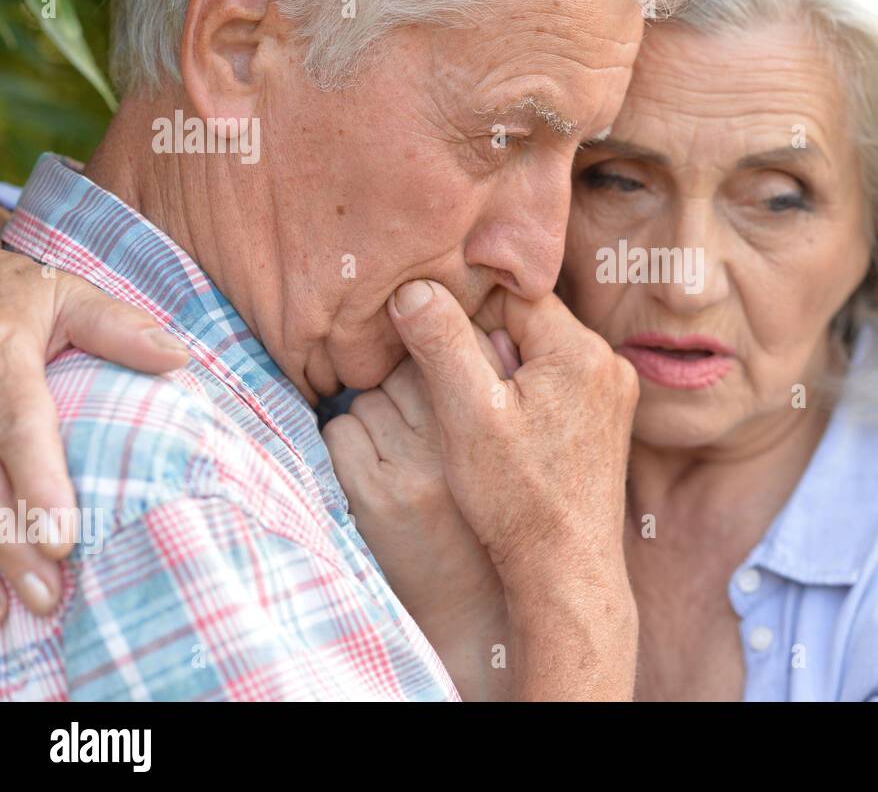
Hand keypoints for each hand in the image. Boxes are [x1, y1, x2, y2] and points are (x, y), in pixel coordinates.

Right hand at [0, 251, 189, 621]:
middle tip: (48, 595)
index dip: (38, 483)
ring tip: (20, 608)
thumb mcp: (68, 294)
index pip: (20, 425)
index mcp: (2, 355)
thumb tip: (178, 358)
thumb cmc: (22, 298)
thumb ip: (117, 328)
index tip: (65, 540)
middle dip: (10, 541)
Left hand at [324, 353, 511, 700]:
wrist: (475, 601)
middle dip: (407, 385)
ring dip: (378, 416)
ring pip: (370, 395)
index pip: (452, 340)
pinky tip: (378, 473)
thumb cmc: (494, 506)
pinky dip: (349, 445)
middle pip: (406, 365)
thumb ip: (494, 371)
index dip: (441, 353)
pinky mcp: (375, 492)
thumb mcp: (506, 434)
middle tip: (424, 429)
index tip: (441, 378)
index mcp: (502, 411)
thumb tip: (450, 307)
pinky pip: (340, 429)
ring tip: (407, 457)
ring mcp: (414, 463)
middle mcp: (460, 434)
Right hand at [387, 280, 639, 700]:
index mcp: (581, 350)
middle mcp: (608, 363)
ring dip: (500, 367)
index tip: (427, 333)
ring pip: (539, 352)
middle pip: (528, 321)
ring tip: (471, 407)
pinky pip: (556, 382)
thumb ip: (440, 343)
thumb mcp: (467, 415)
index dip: (463, 308)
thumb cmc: (517, 499)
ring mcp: (612, 393)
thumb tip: (414, 288)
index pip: (511, 294)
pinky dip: (522, 391)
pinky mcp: (606, 420)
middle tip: (445, 377)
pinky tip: (499, 425)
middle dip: (482, 340)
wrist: (566, 570)